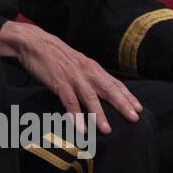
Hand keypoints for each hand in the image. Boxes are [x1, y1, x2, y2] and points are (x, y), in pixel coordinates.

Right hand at [0, 21, 140, 133]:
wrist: (34, 43)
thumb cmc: (55, 55)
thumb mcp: (76, 62)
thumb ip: (87, 75)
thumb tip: (98, 89)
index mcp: (92, 67)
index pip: (114, 83)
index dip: (127, 96)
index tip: (138, 109)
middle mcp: (86, 71)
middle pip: (108, 89)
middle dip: (122, 104)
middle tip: (134, 119)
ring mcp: (73, 77)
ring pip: (89, 97)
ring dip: (99, 114)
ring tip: (106, 130)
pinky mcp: (58, 82)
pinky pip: (69, 101)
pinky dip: (75, 115)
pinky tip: (80, 128)